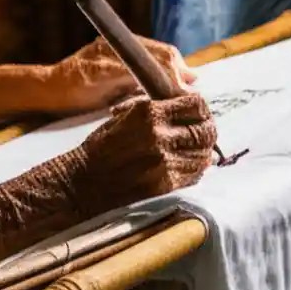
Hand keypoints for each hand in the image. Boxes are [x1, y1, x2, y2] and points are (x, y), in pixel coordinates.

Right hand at [47, 37, 197, 114]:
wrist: (46, 91)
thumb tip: (171, 88)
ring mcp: (106, 55)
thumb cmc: (80, 91)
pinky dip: (145, 83)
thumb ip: (139, 83)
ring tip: (177, 97)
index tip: (192, 83)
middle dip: (179, 73)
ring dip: (167, 79)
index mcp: (121, 46)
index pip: (161, 51)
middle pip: (160, 53)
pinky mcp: (96, 70)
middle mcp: (115, 45)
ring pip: (148, 61)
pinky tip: (154, 96)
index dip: (180, 67)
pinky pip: (128, 73)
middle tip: (190, 93)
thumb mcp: (116, 85)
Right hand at [71, 94, 216, 212]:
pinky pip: (194, 176)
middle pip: (206, 130)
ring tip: (193, 152)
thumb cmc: (101, 147)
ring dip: (203, 152)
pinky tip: (185, 167)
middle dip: (207, 131)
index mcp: (150, 113)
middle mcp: (161, 135)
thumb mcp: (125, 116)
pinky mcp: (166, 184)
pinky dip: (195, 171)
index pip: (196, 104)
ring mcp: (165, 162)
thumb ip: (156, 110)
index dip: (202, 109)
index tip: (199, 113)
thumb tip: (186, 107)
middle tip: (203, 134)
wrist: (83, 181)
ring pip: (204, 155)